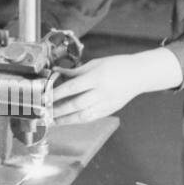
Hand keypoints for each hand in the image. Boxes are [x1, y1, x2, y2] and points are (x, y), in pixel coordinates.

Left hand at [51, 48, 182, 124]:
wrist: (139, 75)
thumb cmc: (117, 65)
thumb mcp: (95, 63)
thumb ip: (76, 71)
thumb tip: (57, 73)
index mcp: (97, 77)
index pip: (72, 88)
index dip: (56, 95)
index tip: (44, 98)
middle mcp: (101, 92)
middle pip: (76, 105)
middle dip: (58, 110)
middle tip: (45, 113)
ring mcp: (106, 103)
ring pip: (83, 116)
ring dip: (66, 120)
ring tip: (53, 121)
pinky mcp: (109, 110)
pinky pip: (91, 118)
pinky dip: (77, 120)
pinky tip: (68, 121)